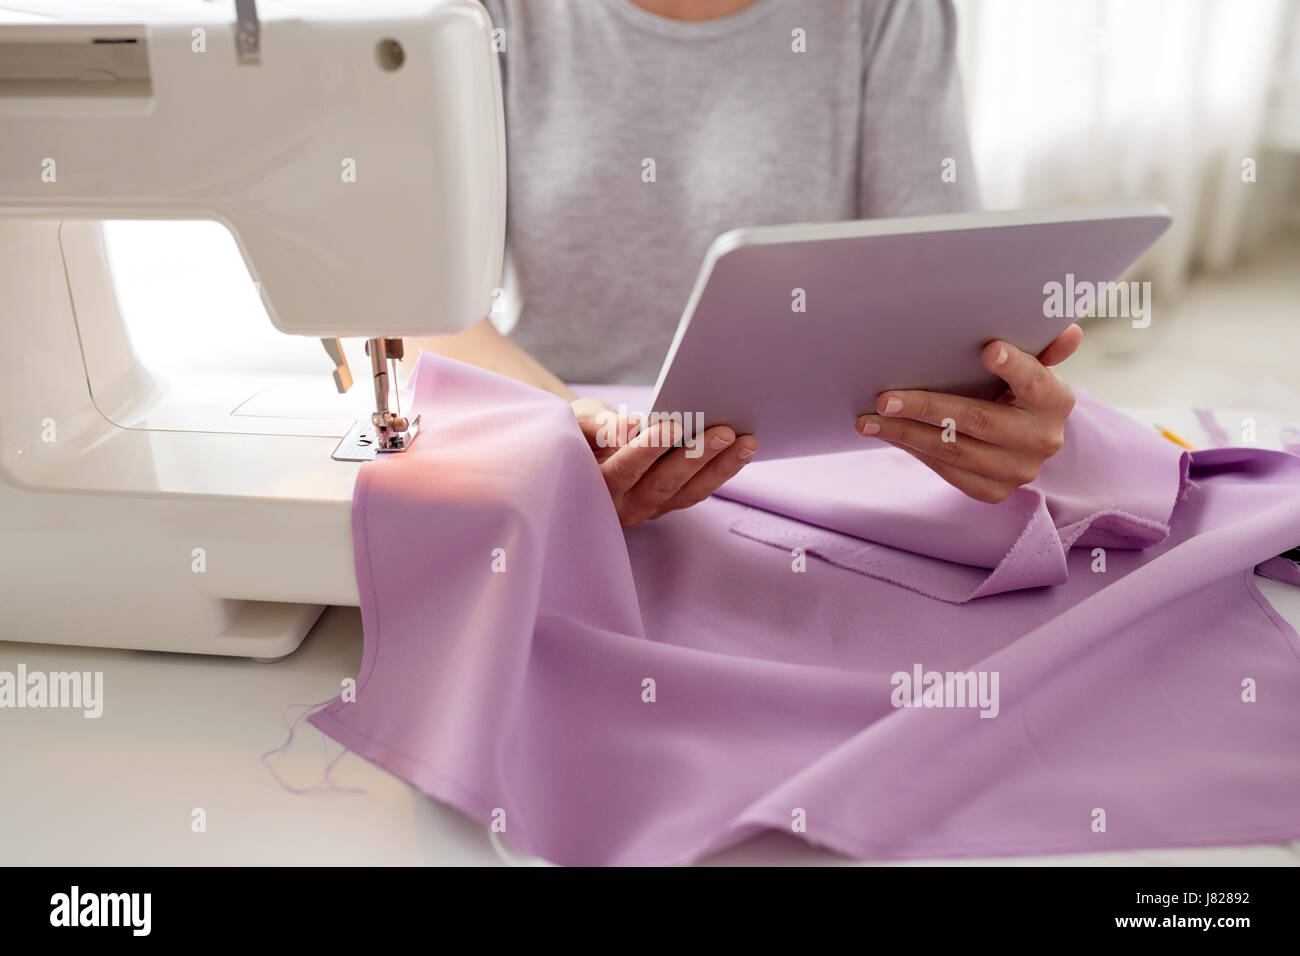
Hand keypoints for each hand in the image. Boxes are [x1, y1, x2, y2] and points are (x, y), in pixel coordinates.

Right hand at [570, 398, 758, 526]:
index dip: (648, 449)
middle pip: (663, 484)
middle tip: (725, 431)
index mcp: (594, 485)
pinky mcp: (666, 505)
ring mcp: (647, 509)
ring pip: (687, 492)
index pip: (624, 469)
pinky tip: (742, 452)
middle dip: (696, 457)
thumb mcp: (577, 424)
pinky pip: (696, 492)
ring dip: (719, 467)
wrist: (580, 452)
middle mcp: (622, 506)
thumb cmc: (579, 432)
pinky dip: (721, 472)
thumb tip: (631, 427)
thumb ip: (598, 427)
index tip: (672, 426)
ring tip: (747, 442)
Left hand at [854, 325, 1081, 503]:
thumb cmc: (1018, 391)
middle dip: (927, 407)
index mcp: (1056, 401)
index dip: (1013, 366)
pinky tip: (888, 435)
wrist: (1024, 442)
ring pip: (953, 451)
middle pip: (978, 421)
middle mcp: (1042, 440)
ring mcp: (1019, 471)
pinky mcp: (993, 492)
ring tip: (868, 421)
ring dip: (905, 434)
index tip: (988, 349)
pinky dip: (914, 451)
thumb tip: (1071, 331)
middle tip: (884, 398)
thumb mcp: (1033, 366)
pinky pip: (946, 471)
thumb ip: (1044, 348)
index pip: (1034, 380)